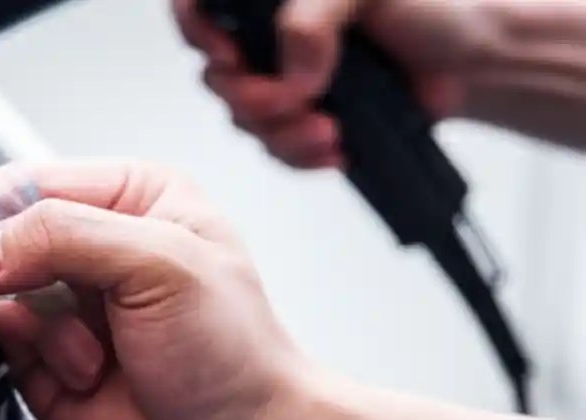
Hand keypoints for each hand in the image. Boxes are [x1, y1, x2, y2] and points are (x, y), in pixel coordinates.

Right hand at [0, 160, 315, 419]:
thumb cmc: (234, 356)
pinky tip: (80, 376)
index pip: (26, 186)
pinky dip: (29, 363)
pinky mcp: (48, 370)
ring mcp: (67, 314)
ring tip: (89, 358)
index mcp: (130, 201)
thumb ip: (61, 238)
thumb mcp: (160, 264)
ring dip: (32, 330)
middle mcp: (94, 253)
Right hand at [173, 0, 487, 167]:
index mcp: (272, 0)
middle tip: (296, 99)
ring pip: (245, 119)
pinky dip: (302, 154)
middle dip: (254, 99)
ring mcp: (282, 80)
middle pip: (217, 74)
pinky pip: (276, 148)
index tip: (229, 53)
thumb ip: (315, 18)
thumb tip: (292, 74)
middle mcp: (268, 35)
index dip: (197, 31)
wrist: (470, 60)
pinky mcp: (302, 121)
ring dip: (284, 133)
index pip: (199, 6)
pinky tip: (334, 148)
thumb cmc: (431, 8)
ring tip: (330, 130)